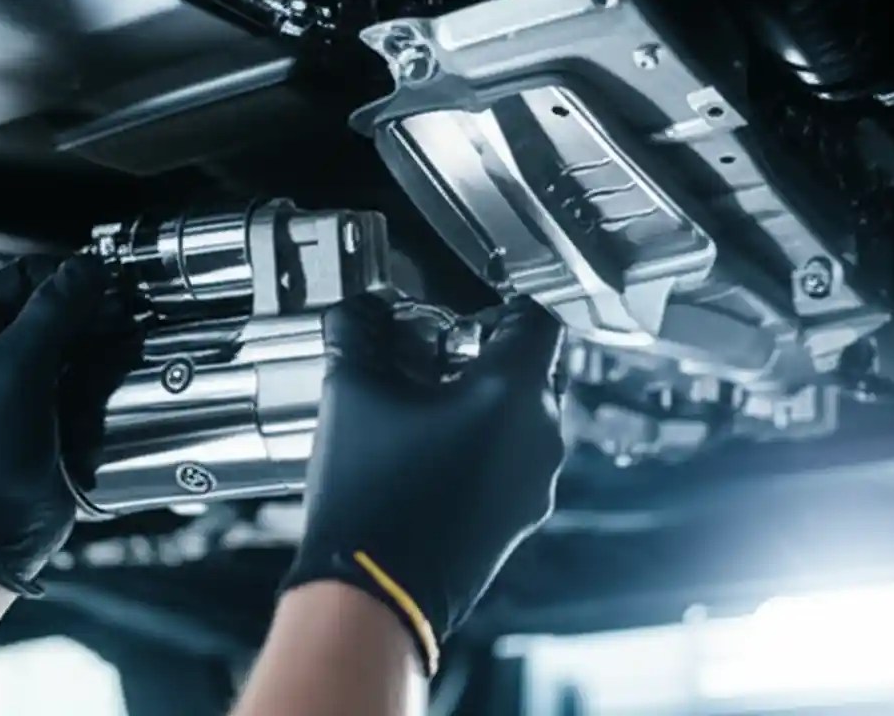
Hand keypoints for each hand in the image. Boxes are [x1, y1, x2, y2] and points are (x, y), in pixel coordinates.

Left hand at [0, 255, 111, 595]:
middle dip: (82, 308)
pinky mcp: (35, 412)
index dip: (59, 276)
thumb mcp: (17, 368)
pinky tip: (119, 363)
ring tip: (127, 333)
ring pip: (59, 341)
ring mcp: (5, 386)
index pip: (11, 280)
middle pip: (39, 309)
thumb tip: (88, 266)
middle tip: (124, 307)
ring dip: (93, 336)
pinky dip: (94, 367)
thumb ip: (54, 311)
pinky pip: (69, 375)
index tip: (104, 280)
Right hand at [282, 295, 565, 673]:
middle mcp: (541, 437)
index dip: (502, 303)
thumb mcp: (352, 391)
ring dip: (484, 404)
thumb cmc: (372, 500)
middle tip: (434, 358)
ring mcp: (535, 483)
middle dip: (486, 355)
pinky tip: (429, 455)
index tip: (469, 310)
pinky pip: (514, 462)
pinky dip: (484, 447)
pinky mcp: (519, 518)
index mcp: (514, 393)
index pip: (537, 317)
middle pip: (533, 368)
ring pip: (524, 419)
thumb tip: (361, 312)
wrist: (372, 591)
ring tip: (423, 409)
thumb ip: (360, 331)